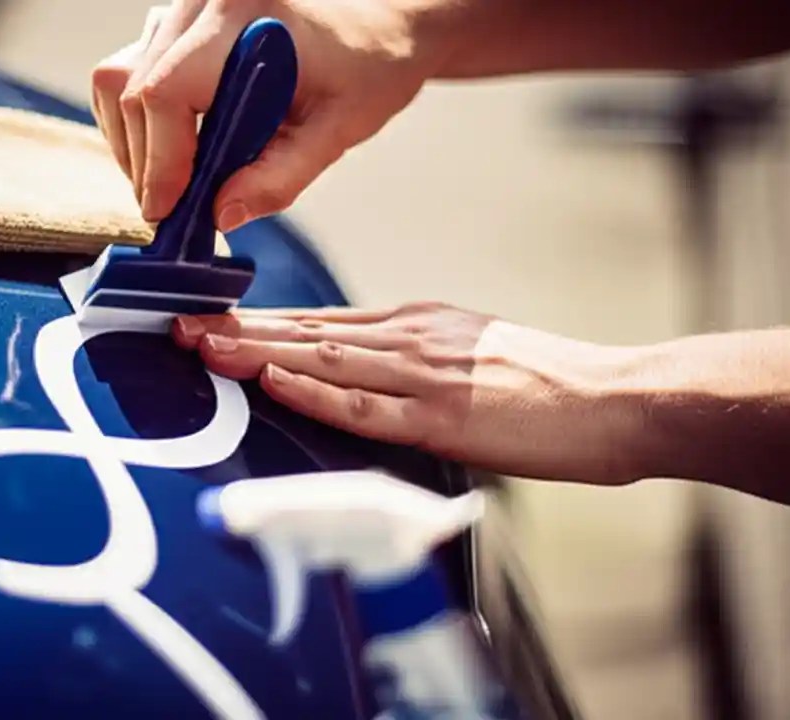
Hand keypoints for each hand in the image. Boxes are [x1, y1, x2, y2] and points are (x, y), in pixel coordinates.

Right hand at [91, 0, 472, 229]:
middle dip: (147, 162)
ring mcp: (183, 8)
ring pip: (118, 80)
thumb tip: (220, 216)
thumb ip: (281, 177)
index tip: (170, 211)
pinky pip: (127, 73)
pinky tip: (174, 149)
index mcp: (248, 15)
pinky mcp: (174, 24)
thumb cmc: (368, 67)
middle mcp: (205, 1)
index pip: (168, 90)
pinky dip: (137, 122)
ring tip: (174, 182)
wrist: (379, 27)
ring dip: (135, 144)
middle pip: (133, 89)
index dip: (161, 160)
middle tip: (175, 213)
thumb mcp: (339, 129)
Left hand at [172, 302, 650, 483]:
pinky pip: (364, 404)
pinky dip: (314, 391)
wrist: (612, 398)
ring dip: (256, 352)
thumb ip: (410, 357)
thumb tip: (357, 368)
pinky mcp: (441, 415)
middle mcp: (408, 337)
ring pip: (322, 358)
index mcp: (413, 322)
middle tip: (177, 324)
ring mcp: (422, 373)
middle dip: (238, 330)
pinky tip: (272, 381)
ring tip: (200, 346)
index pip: (318, 320)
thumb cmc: (543, 383)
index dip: (258, 321)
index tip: (208, 319)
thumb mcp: (467, 349)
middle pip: (306, 330)